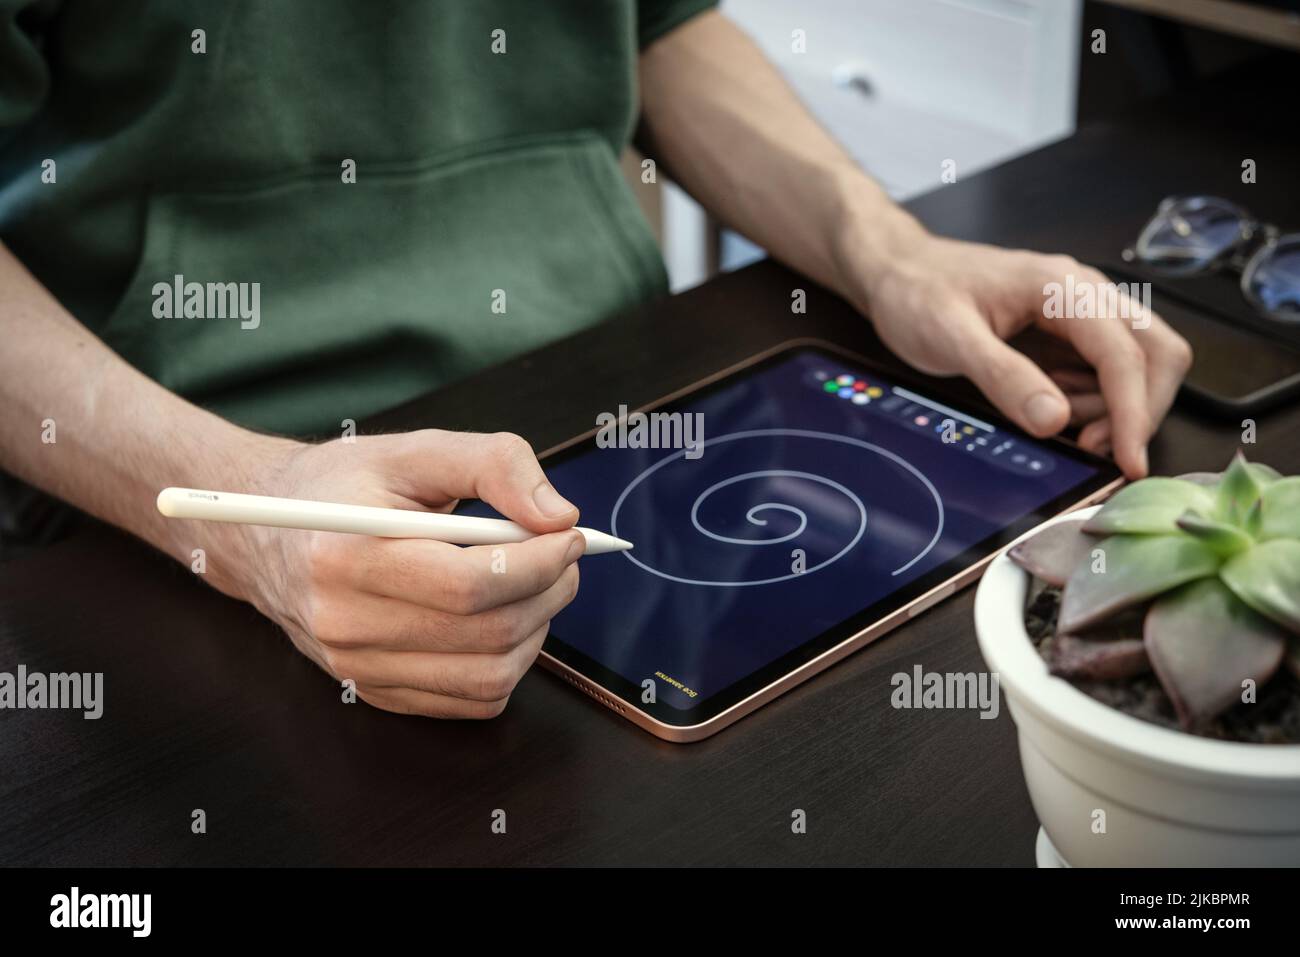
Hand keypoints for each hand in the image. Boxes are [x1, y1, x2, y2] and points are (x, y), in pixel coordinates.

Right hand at [213, 430, 582, 717]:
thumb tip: (559, 516)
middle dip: (548, 594)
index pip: (469, 585)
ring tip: (535, 586)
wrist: (267, 531)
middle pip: (486, 634)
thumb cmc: (346, 484)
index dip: (538, 564)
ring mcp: (356, 666)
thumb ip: (494, 465)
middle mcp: (344, 622)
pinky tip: (502, 620)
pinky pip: (469, 702)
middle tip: (563, 558)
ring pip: (486, 678)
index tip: (568, 537)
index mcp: (347, 554)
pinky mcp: (372, 690)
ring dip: (536, 632)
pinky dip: (507, 665)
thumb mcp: (416, 449)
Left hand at [855, 234, 1192, 477]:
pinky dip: (1095, 399)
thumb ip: (1003, 377)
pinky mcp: (1068, 328)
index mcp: (1062, 287)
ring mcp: (1080, 309)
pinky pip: (1108, 367)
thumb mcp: (950, 339)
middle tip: (1093, 449)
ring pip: (1139, 362)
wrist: (898, 271)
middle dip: (1139, 409)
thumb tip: (1054, 421)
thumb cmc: (917, 294)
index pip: (1126, 354)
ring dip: (1115, 407)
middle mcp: (1083, 292)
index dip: (1135, 413)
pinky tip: (1053, 406)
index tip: (1129, 462)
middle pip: (1157, 353)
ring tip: (1061, 426)